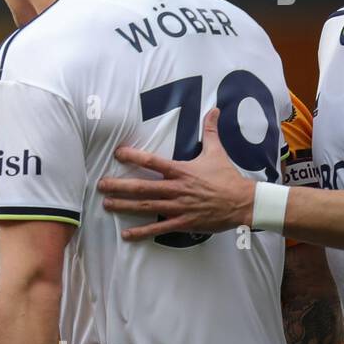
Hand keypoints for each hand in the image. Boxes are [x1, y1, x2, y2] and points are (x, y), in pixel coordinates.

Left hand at [98, 108, 255, 240]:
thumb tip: (214, 109)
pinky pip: (159, 228)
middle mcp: (176, 188)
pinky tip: (126, 235)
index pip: (152, 161)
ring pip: (146, 207)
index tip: (117, 153)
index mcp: (181, 170)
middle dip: (119, 186)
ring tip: (106, 204)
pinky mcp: (182, 222)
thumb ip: (210, 130)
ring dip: (124, 206)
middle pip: (142, 187)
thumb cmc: (227, 177)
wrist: (243, 202)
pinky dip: (142, 232)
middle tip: (100, 185)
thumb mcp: (217, 151)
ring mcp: (178, 207)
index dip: (133, 156)